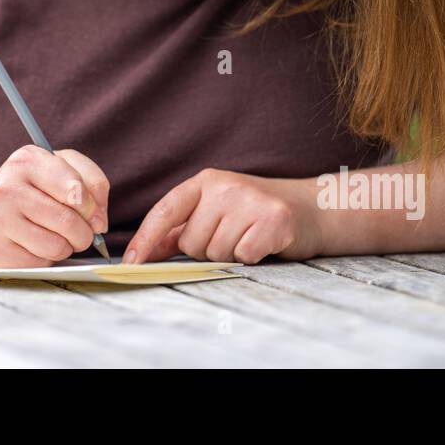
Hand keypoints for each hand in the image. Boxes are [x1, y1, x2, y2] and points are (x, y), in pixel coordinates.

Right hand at [0, 145, 109, 268]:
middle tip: (79, 230)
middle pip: (68, 221)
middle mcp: (6, 188)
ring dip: (66, 247)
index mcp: (26, 160)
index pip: (75, 189)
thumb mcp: (64, 168)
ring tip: (56, 236)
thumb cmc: (35, 188)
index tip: (91, 212)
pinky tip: (35, 245)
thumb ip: (92, 183)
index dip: (91, 206)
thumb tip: (99, 221)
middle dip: (83, 232)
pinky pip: (40, 264)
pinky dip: (46, 258)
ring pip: (56, 247)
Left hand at [124, 169, 322, 264]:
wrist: (312, 209)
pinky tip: (263, 244)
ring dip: (230, 254)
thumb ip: (181, 230)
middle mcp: (225, 187)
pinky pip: (242, 257)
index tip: (131, 263)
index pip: (165, 211)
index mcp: (206, 182)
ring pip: (215, 253)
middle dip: (206, 250)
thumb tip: (144, 252)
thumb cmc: (257, 214)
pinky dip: (251, 258)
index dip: (145, 239)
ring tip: (248, 238)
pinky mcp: (272, 220)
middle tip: (231, 237)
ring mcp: (249, 201)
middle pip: (191, 242)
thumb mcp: (217, 212)